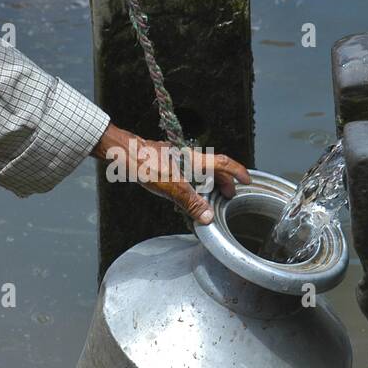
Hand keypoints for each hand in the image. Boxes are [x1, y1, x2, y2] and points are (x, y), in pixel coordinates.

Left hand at [92, 123, 250, 223]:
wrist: (120, 151)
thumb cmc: (143, 163)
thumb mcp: (168, 185)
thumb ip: (189, 201)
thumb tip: (207, 216)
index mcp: (193, 159)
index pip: (222, 163)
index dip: (237, 171)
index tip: (247, 180)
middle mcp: (187, 156)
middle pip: (213, 167)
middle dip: (224, 181)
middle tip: (230, 195)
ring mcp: (175, 158)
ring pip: (199, 170)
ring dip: (208, 182)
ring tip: (211, 196)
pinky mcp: (164, 161)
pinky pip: (186, 172)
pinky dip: (193, 182)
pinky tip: (186, 192)